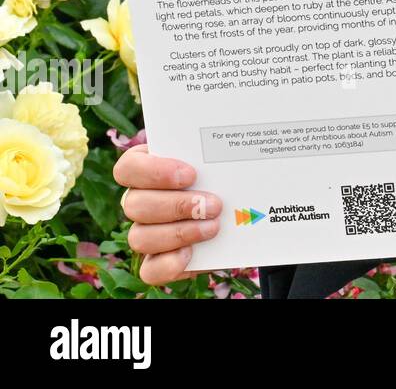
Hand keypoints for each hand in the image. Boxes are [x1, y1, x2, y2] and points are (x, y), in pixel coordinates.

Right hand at [114, 144, 222, 285]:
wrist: (239, 210)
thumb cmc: (223, 175)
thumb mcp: (221, 159)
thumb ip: (215, 154)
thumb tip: (229, 152)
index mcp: (145, 170)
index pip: (128, 168)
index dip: (154, 171)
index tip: (190, 174)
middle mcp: (138, 202)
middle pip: (134, 205)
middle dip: (177, 205)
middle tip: (214, 205)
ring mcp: (144, 233)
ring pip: (139, 238)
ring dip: (179, 233)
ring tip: (213, 227)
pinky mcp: (156, 261)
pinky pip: (149, 270)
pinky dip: (170, 264)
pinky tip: (193, 253)